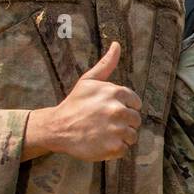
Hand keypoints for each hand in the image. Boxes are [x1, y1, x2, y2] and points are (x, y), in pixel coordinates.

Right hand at [23, 41, 143, 160]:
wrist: (57, 128)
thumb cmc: (75, 103)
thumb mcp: (88, 81)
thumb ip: (106, 64)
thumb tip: (117, 44)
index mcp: (115, 92)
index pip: (136, 103)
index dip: (125, 107)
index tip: (111, 111)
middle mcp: (118, 110)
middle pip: (135, 120)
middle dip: (124, 122)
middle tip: (106, 124)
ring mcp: (116, 129)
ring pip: (132, 135)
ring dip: (121, 136)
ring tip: (104, 134)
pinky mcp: (113, 147)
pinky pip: (125, 149)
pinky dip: (116, 149)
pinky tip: (102, 143)